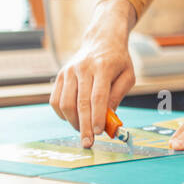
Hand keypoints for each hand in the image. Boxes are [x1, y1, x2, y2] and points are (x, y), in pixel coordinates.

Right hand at [49, 0, 136, 146]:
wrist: (101, 40)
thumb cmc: (118, 61)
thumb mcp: (128, 75)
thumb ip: (118, 95)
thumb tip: (108, 118)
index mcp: (103, 67)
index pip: (98, 96)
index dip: (97, 116)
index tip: (98, 132)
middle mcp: (83, 68)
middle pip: (80, 103)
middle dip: (84, 126)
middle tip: (88, 143)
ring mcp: (69, 71)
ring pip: (65, 103)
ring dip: (73, 121)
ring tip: (83, 130)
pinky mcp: (60, 76)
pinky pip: (55, 100)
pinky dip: (62, 114)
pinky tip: (73, 118)